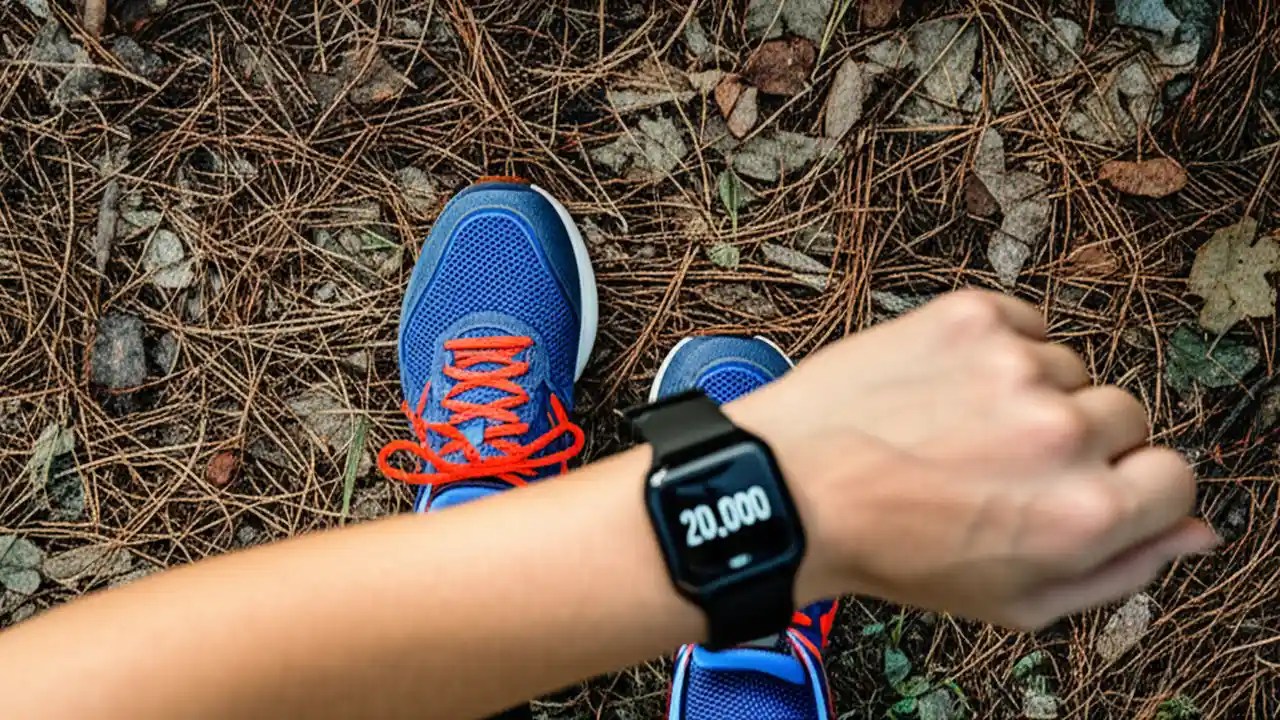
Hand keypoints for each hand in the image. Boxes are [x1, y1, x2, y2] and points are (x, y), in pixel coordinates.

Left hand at [728, 290, 1216, 629]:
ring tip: (957, 427)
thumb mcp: (1015, 600)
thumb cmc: (893, 550)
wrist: (792, 488)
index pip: (1176, 475)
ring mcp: (1016, 365)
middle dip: (1076, 440)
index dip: (1130, 485)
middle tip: (1000, 463)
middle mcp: (1062, 433)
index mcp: (1085, 514)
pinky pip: (1023, 324)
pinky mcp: (970, 316)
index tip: (1088, 486)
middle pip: (1123, 416)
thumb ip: (1121, 570)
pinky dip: (995, 350)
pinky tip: (945, 387)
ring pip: (1067, 368)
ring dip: (1030, 392)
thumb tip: (1194, 531)